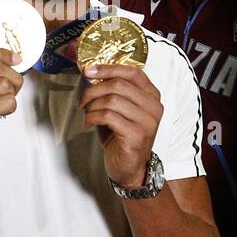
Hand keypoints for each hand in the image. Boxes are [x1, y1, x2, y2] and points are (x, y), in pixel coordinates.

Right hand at [0, 43, 22, 161]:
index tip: (14, 59)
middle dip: (12, 77)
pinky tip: (1, 112)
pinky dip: (10, 106)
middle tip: (12, 88)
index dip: (1, 52)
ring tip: (2, 102)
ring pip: (3, 84)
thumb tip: (13, 58)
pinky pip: (6, 101)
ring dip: (10, 94)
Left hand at [77, 63, 160, 188]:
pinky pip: (109, 117)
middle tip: (82, 99)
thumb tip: (91, 73)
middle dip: (93, 90)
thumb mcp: (119, 109)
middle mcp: (154, 107)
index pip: (133, 72)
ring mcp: (148, 122)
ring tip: (86, 114)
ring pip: (112, 100)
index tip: (89, 71)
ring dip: (92, 106)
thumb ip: (112, 91)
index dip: (108, 68)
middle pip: (119, 85)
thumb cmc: (121, 136)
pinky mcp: (137, 136)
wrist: (129, 168)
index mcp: (152, 96)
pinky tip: (89, 123)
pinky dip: (93, 117)